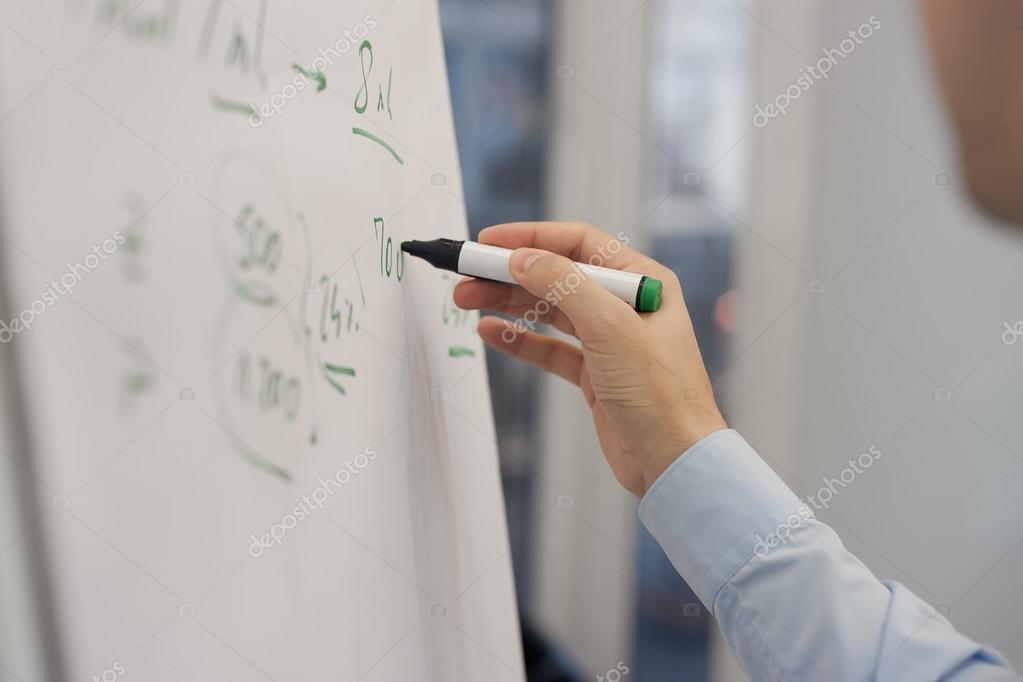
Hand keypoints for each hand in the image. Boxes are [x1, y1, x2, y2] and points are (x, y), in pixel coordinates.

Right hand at [453, 222, 726, 496]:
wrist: (674, 460)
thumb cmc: (662, 395)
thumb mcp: (610, 328)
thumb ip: (564, 286)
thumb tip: (524, 258)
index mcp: (643, 281)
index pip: (580, 243)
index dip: (532, 238)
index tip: (490, 242)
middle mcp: (627, 306)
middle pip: (558, 276)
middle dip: (511, 273)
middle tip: (469, 275)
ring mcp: (610, 341)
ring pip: (550, 311)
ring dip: (509, 303)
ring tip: (468, 299)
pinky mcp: (596, 374)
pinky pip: (550, 348)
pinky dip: (520, 340)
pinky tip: (491, 332)